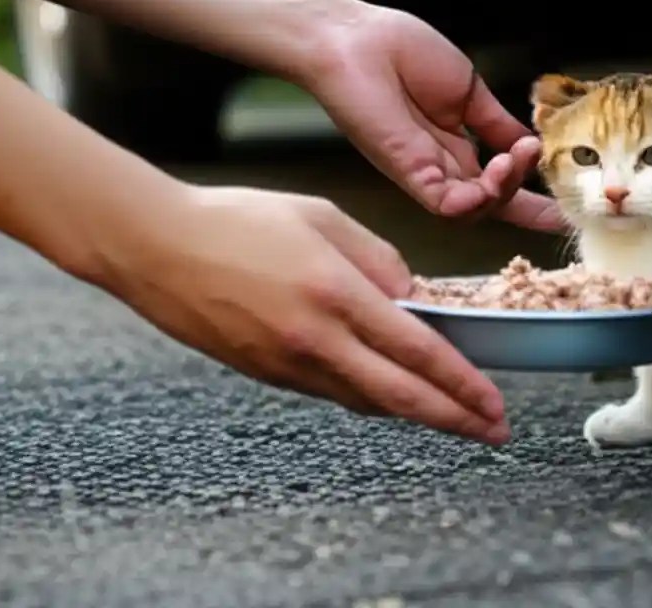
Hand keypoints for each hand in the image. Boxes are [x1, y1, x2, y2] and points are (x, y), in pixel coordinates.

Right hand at [94, 183, 510, 444]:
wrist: (157, 249)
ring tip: (454, 416)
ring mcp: (289, 364)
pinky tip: (394, 393)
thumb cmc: (238, 221)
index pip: (418, 350)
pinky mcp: (268, 375)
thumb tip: (416, 297)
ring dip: (417, 413)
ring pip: (368, 402)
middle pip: (402, 397)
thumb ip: (377, 258)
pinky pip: (334, 394)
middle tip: (495, 433)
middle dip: (456, 420)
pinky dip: (372, 398)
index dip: (462, 384)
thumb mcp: (321, 217)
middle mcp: (316, 339)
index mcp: (336, 293)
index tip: (494, 403)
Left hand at [304, 6, 564, 232]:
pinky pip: (448, 207)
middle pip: (493, 204)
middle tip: (547, 178)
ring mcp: (425, 173)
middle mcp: (441, 166)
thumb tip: (532, 144)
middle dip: (530, 205)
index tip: (566, 208)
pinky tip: (496, 171)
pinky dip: (479, 199)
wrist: (355, 40)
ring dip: (506, 191)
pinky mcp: (409, 174)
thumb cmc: (399, 51)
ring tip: (515, 161)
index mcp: (454, 145)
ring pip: (476, 209)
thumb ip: (497, 123)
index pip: (499, 183)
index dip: (532, 200)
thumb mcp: (466, 91)